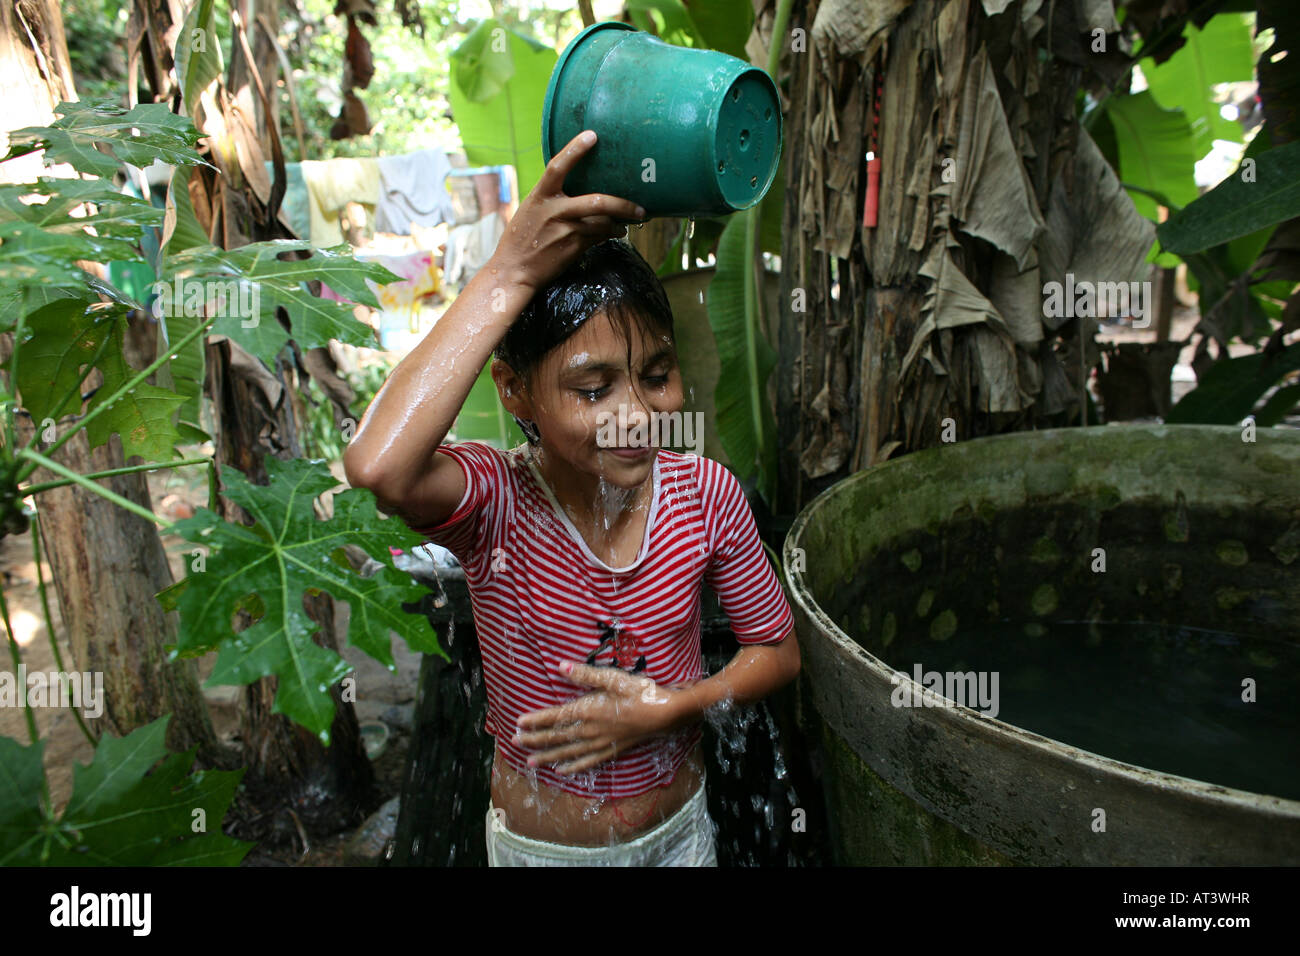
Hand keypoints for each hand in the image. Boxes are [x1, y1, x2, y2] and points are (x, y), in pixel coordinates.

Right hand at [490, 129, 645, 293]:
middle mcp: (554, 212)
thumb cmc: (522, 238)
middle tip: (640, 207)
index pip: (557, 167)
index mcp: (539, 196)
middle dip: (623, 205)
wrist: (513, 270)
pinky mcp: (573, 248)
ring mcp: (565, 231)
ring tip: (627, 221)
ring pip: (603, 223)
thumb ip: (552, 198)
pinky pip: (599, 238)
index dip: (575, 150)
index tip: (592, 135)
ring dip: (620, 223)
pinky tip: (615, 233)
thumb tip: (581, 188)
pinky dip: (610, 234)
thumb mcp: (531, 209)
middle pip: (597, 202)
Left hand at [511, 661, 680, 773]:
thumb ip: (586, 675)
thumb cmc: (640, 692)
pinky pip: (587, 762)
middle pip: (557, 736)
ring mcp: (600, 743)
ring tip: (530, 761)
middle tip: (515, 742)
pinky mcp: (611, 750)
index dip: (536, 720)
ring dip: (548, 756)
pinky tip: (562, 771)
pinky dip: (573, 767)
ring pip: (568, 752)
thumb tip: (561, 666)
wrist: (665, 714)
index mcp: (589, 710)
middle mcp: (591, 730)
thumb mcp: (614, 678)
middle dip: (535, 739)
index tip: (518, 723)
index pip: (555, 717)